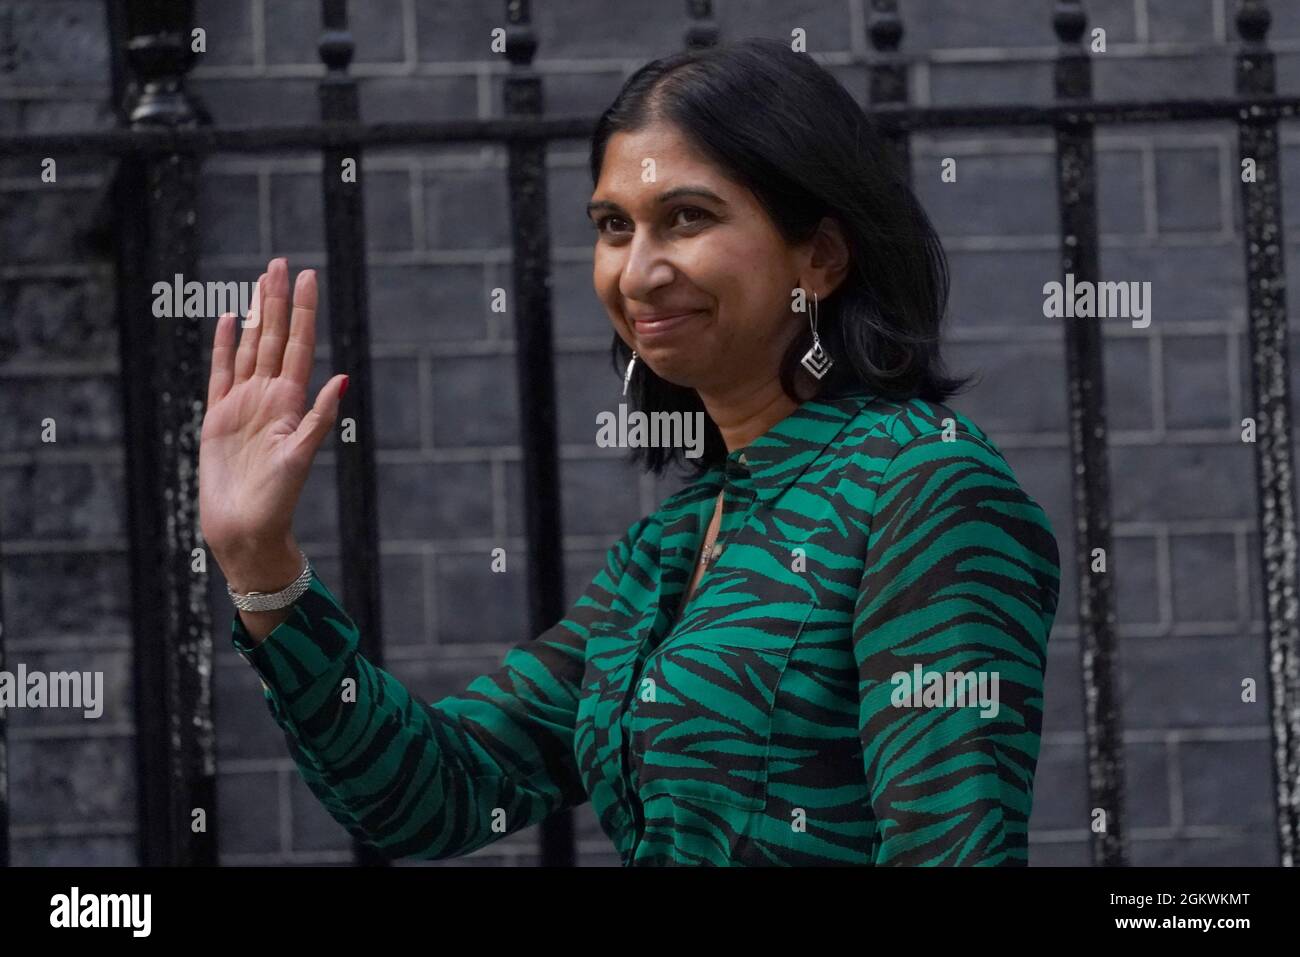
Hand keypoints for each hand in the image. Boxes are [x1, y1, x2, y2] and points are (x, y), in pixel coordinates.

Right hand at [199, 258, 346, 570]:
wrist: (245, 529)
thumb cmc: (277, 500)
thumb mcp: (301, 456)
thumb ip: (319, 417)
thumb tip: (343, 379)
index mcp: (291, 403)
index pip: (298, 345)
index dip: (302, 311)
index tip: (308, 277)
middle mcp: (269, 397)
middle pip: (273, 338)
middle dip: (277, 300)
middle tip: (281, 262)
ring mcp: (243, 404)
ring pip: (248, 348)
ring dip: (253, 314)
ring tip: (260, 281)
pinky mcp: (218, 417)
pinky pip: (220, 373)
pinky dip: (223, 346)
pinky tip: (226, 320)